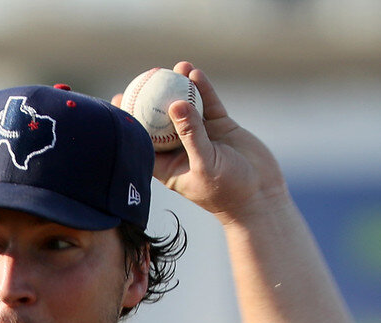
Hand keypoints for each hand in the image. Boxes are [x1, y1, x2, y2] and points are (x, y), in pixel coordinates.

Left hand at [120, 62, 286, 222]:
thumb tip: (176, 104)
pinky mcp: (221, 127)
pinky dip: (203, 89)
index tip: (120, 99)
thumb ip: (191, 135)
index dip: (130, 120)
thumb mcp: (206, 165)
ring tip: (175, 67)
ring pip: (188, 107)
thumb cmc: (228, 191)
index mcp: (169, 165)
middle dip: (154, 97)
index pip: (143, 140)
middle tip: (145, 75)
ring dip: (181, 87)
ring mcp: (202, 136)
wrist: (260, 196)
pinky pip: (209, 104)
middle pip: (162, 119)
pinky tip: (195, 73)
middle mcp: (183, 148)